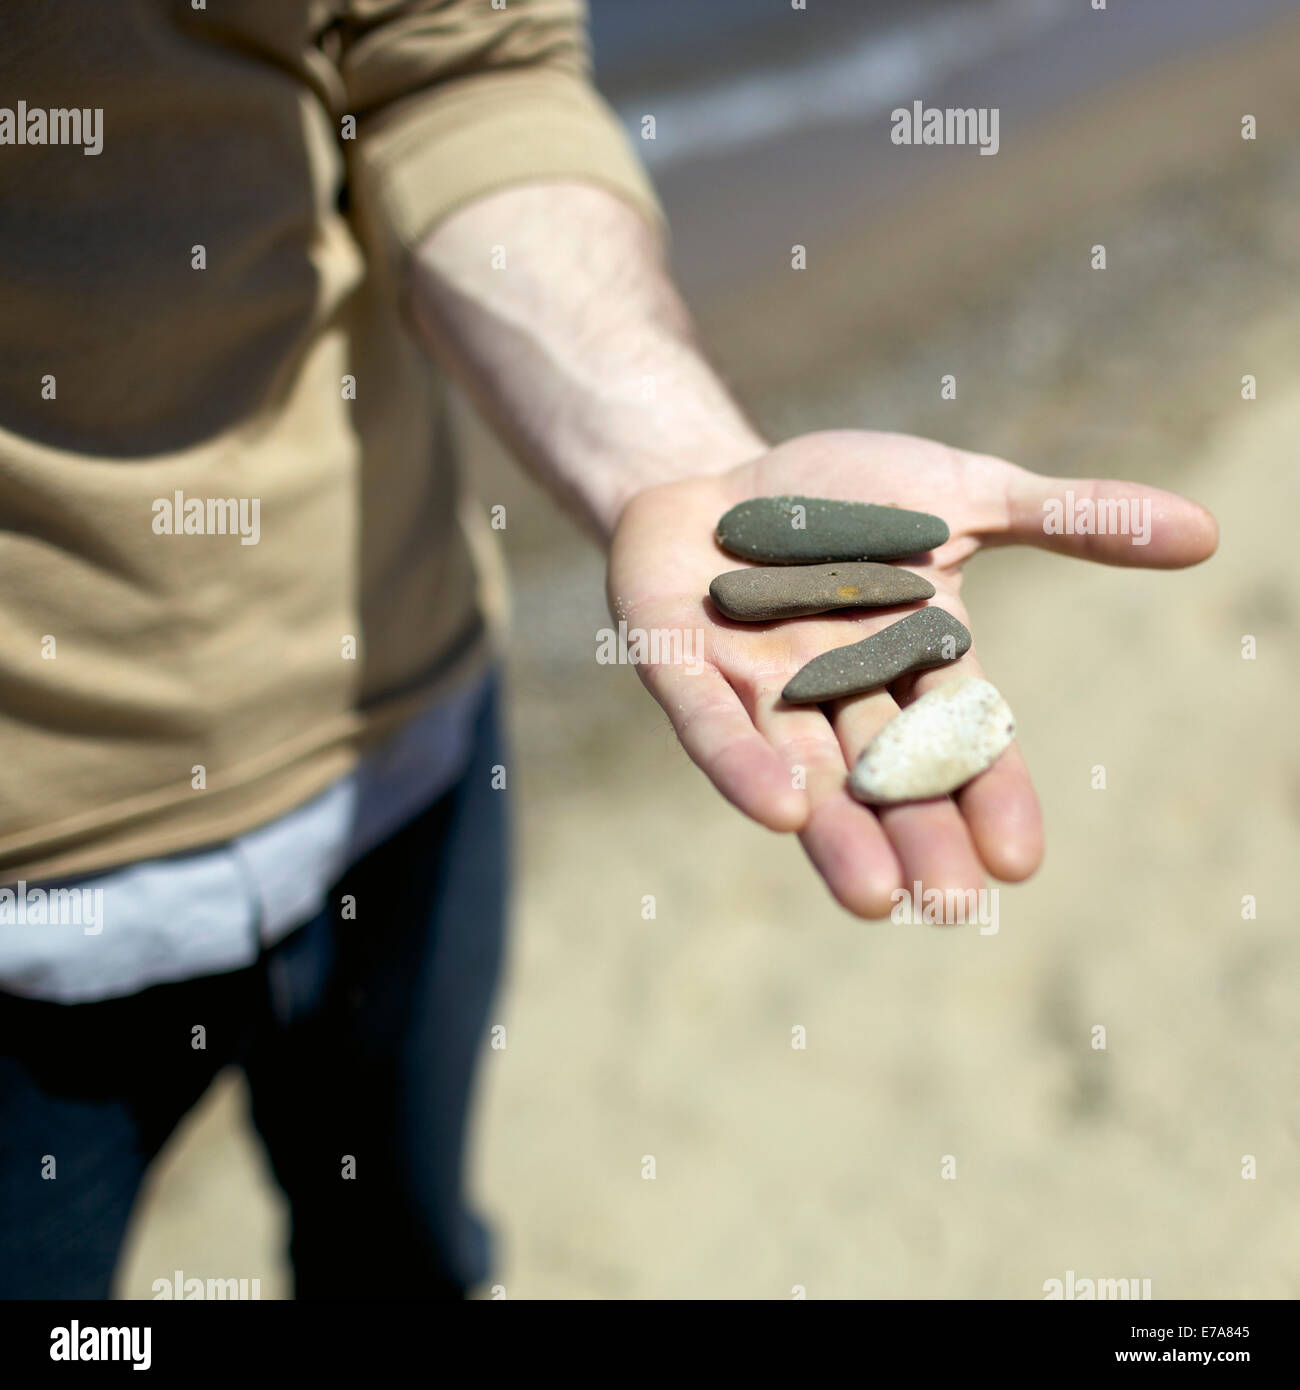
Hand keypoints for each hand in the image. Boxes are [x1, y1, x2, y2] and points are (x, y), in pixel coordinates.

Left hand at [607, 429, 1217, 915]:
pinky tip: (780, 811)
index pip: (961, 739)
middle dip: (915, 837)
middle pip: (884, 776)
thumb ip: (1068, 519)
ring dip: (837, 833)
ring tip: (873, 899)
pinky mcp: (681, 669)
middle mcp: (837, 692)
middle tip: (948, 907)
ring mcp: (757, 686)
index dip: (986, 795)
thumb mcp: (963, 495)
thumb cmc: (842, 495)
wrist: (711, 477)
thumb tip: (1206, 533)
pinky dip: (743, 764)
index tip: (1017, 861)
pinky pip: (713, 725)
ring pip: (804, 770)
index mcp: (910, 660)